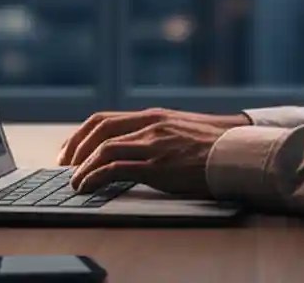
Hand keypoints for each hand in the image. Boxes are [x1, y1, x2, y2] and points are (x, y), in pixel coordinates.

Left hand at [57, 108, 249, 196]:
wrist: (239, 152)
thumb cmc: (215, 146)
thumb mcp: (181, 131)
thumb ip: (158, 134)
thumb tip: (137, 149)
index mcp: (153, 116)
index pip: (105, 119)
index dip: (81, 135)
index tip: (69, 151)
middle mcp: (150, 125)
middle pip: (98, 130)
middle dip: (75, 149)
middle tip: (64, 167)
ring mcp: (153, 144)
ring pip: (104, 149)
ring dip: (82, 167)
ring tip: (73, 183)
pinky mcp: (158, 165)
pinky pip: (116, 168)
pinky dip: (95, 177)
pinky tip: (87, 187)